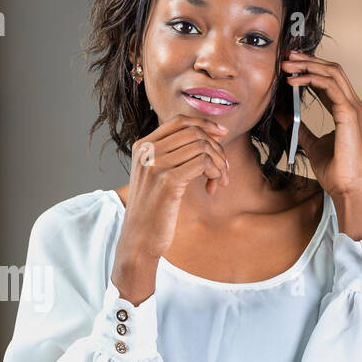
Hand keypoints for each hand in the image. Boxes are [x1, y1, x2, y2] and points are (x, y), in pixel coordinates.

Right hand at [111, 115, 227, 303]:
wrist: (138, 239)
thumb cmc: (152, 210)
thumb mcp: (156, 175)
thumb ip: (171, 154)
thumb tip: (206, 136)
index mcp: (142, 146)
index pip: (179, 121)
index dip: (205, 124)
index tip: (222, 134)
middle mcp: (147, 151)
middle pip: (194, 133)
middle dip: (216, 148)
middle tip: (223, 169)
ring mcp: (155, 165)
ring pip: (202, 147)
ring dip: (219, 163)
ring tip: (219, 181)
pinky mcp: (168, 181)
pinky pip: (203, 163)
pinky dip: (215, 173)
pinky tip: (212, 188)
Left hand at [277, 50, 361, 201]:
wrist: (347, 187)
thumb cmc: (335, 170)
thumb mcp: (311, 144)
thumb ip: (300, 128)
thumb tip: (282, 115)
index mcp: (347, 111)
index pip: (330, 80)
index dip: (311, 69)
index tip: (291, 65)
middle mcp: (354, 106)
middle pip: (333, 71)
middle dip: (309, 61)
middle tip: (286, 57)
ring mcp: (354, 108)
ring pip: (332, 74)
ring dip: (308, 66)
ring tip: (286, 65)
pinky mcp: (350, 115)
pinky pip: (331, 87)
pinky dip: (311, 80)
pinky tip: (293, 82)